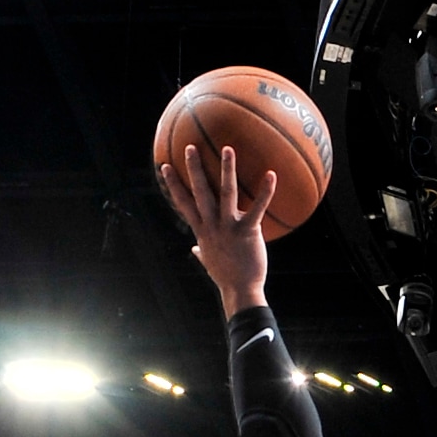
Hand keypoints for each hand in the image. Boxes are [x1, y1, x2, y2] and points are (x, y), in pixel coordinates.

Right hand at [154, 141, 276, 314]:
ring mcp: (228, 227)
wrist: (239, 290)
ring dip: (226, 170)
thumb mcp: (208, 262)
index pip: (182, 202)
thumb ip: (201, 252)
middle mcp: (212, 225)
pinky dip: (266, 191)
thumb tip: (194, 250)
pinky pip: (257, 208)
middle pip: (199, 191)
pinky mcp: (247, 231)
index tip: (164, 166)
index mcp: (201, 230)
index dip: (173, 184)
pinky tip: (271, 174)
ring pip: (225, 193)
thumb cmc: (225, 276)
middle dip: (193, 168)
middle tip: (190, 147)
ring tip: (227, 149)